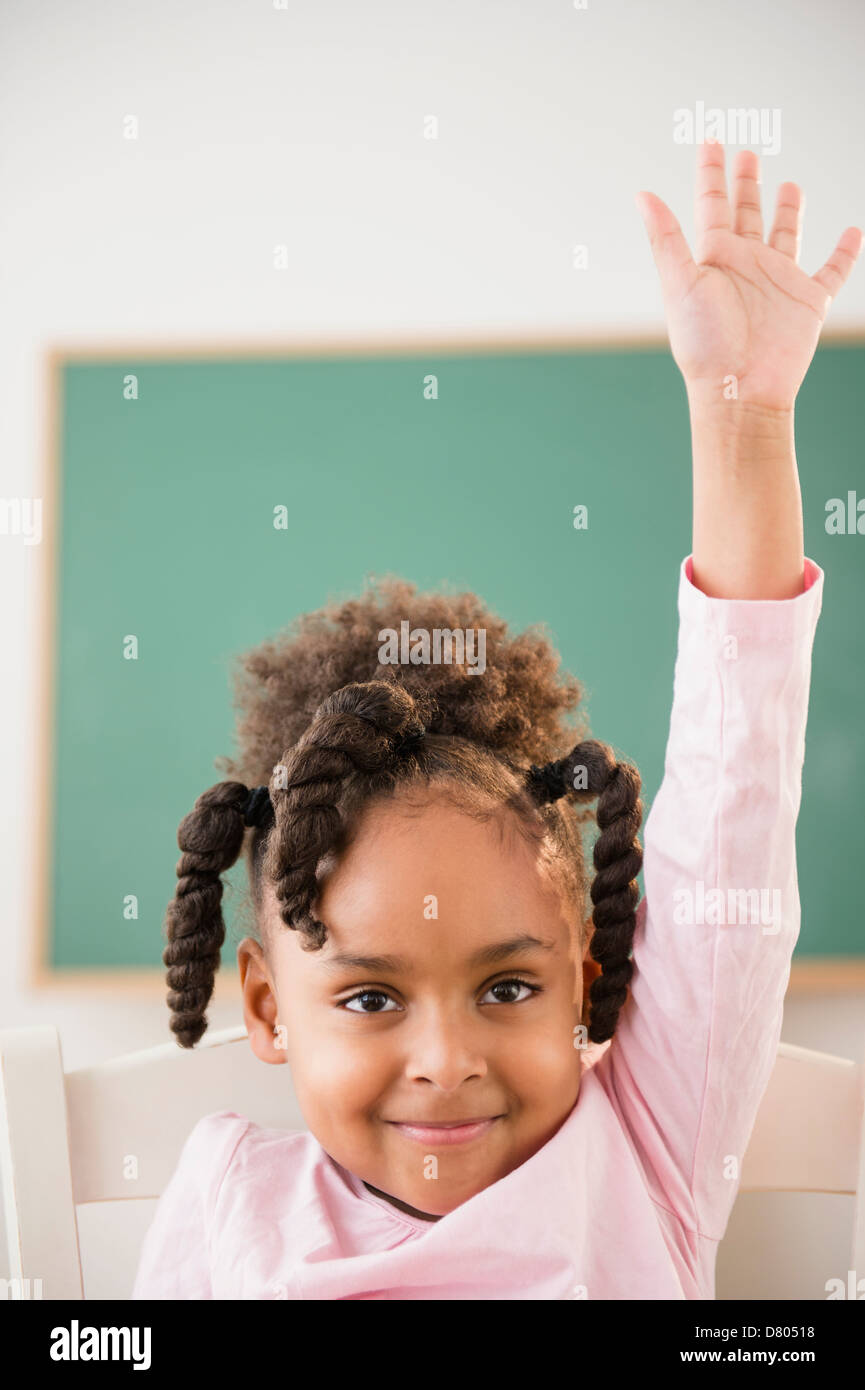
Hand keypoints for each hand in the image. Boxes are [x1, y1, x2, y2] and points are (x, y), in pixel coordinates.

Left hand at [636, 141, 861, 411]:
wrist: (739, 389)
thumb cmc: (704, 344)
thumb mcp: (680, 284)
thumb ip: (665, 238)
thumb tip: (641, 194)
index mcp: (714, 257)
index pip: (711, 202)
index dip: (712, 171)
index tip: (712, 140)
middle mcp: (746, 264)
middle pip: (748, 212)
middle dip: (747, 183)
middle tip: (748, 155)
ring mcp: (778, 281)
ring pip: (787, 234)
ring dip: (788, 210)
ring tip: (790, 185)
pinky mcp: (808, 301)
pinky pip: (832, 270)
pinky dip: (844, 252)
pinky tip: (852, 233)